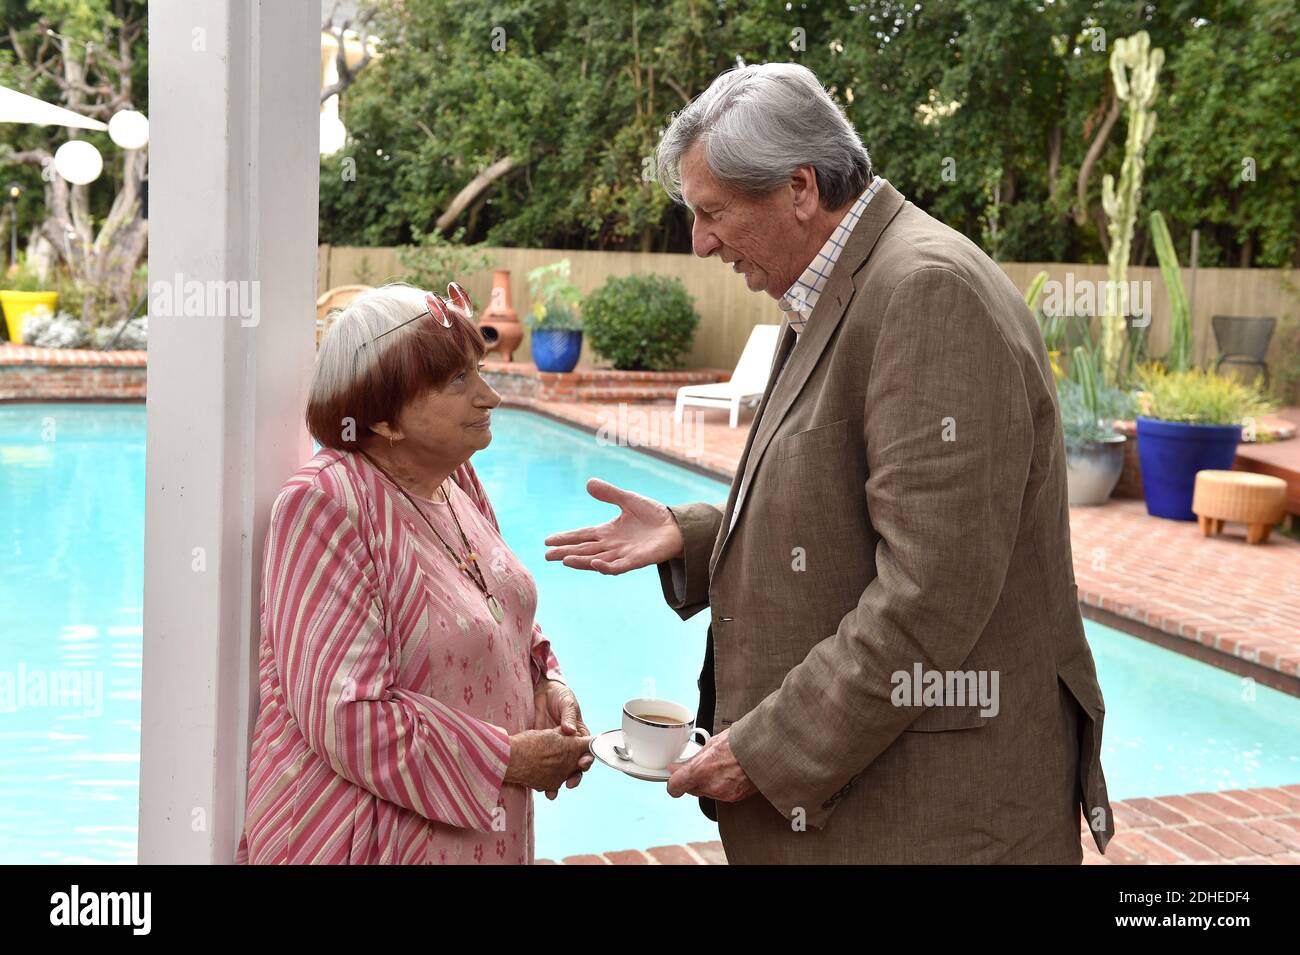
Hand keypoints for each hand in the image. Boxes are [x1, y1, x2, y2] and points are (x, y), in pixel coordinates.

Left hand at [532, 679, 594, 798]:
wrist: (539, 691)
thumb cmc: (559, 695)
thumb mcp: (567, 703)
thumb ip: (569, 716)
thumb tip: (569, 730)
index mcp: (579, 735)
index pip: (586, 752)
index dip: (586, 760)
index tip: (582, 765)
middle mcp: (567, 746)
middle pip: (572, 767)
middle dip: (572, 777)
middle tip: (569, 784)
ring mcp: (553, 749)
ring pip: (556, 771)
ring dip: (555, 783)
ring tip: (551, 793)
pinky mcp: (539, 750)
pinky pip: (541, 766)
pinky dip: (539, 777)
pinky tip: (535, 785)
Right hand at [543, 479, 683, 573]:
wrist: (677, 526)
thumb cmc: (653, 515)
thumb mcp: (628, 500)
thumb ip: (609, 493)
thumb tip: (588, 483)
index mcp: (608, 532)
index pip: (582, 535)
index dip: (566, 538)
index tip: (548, 540)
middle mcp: (612, 546)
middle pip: (584, 550)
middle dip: (566, 552)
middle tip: (547, 555)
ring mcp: (623, 554)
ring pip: (597, 560)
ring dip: (581, 561)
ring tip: (565, 560)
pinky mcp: (636, 561)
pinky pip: (618, 567)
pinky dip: (606, 567)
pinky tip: (594, 564)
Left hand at [665, 729, 756, 802]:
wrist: (764, 749)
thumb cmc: (740, 741)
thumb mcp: (711, 744)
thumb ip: (692, 760)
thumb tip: (678, 766)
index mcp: (700, 770)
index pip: (675, 787)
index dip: (673, 783)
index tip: (674, 776)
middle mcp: (710, 786)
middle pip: (691, 789)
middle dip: (693, 779)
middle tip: (701, 765)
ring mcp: (723, 794)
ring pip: (706, 791)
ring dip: (709, 782)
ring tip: (721, 765)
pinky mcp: (735, 798)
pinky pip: (721, 794)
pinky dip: (722, 785)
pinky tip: (730, 772)